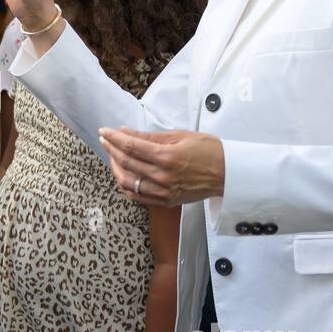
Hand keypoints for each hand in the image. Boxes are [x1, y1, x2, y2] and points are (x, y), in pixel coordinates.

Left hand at [98, 126, 225, 206]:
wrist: (228, 173)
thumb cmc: (208, 150)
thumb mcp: (180, 136)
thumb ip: (150, 136)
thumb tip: (125, 131)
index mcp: (167, 157)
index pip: (131, 146)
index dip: (114, 137)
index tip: (104, 130)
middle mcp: (163, 176)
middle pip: (126, 163)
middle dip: (111, 149)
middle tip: (105, 139)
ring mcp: (163, 192)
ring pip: (127, 182)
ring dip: (115, 168)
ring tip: (112, 156)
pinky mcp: (166, 201)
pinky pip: (137, 197)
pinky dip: (126, 186)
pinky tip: (123, 174)